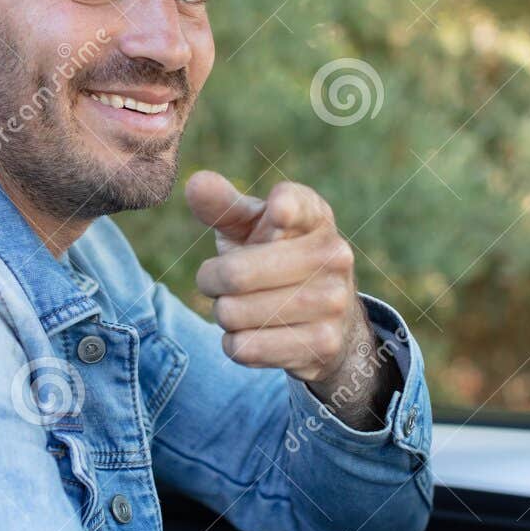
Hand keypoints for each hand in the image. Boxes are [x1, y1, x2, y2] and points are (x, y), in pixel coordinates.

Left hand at [185, 170, 371, 389]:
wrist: (329, 316)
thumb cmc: (274, 256)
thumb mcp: (251, 227)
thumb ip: (222, 205)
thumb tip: (196, 182)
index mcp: (314, 216)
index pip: (294, 205)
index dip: (281, 210)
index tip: (277, 213)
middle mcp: (333, 255)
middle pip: (234, 274)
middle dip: (212, 280)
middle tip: (220, 282)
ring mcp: (333, 302)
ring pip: (233, 314)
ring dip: (224, 314)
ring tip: (244, 306)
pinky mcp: (324, 344)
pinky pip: (245, 348)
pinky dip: (236, 343)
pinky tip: (256, 332)